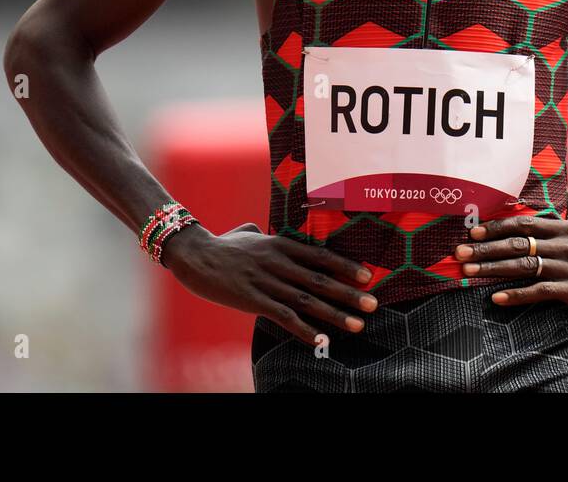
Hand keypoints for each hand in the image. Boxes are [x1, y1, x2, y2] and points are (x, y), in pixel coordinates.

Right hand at [163, 222, 377, 344]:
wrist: (193, 255)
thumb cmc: (222, 244)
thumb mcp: (248, 232)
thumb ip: (264, 232)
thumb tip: (264, 228)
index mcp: (281, 244)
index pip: (321, 256)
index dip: (346, 266)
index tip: (368, 276)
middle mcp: (279, 262)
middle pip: (321, 280)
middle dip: (350, 293)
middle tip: (374, 304)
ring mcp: (266, 281)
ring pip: (307, 301)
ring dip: (335, 314)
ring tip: (358, 325)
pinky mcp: (252, 300)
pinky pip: (283, 316)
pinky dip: (303, 329)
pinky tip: (320, 340)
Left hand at [453, 215, 567, 316]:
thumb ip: (550, 230)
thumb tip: (517, 223)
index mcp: (563, 228)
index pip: (523, 223)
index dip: (496, 227)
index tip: (473, 231)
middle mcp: (564, 244)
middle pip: (518, 243)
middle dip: (486, 247)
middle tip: (460, 252)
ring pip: (524, 265)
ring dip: (494, 268)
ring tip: (470, 271)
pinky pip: (540, 291)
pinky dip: (517, 294)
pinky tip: (498, 298)